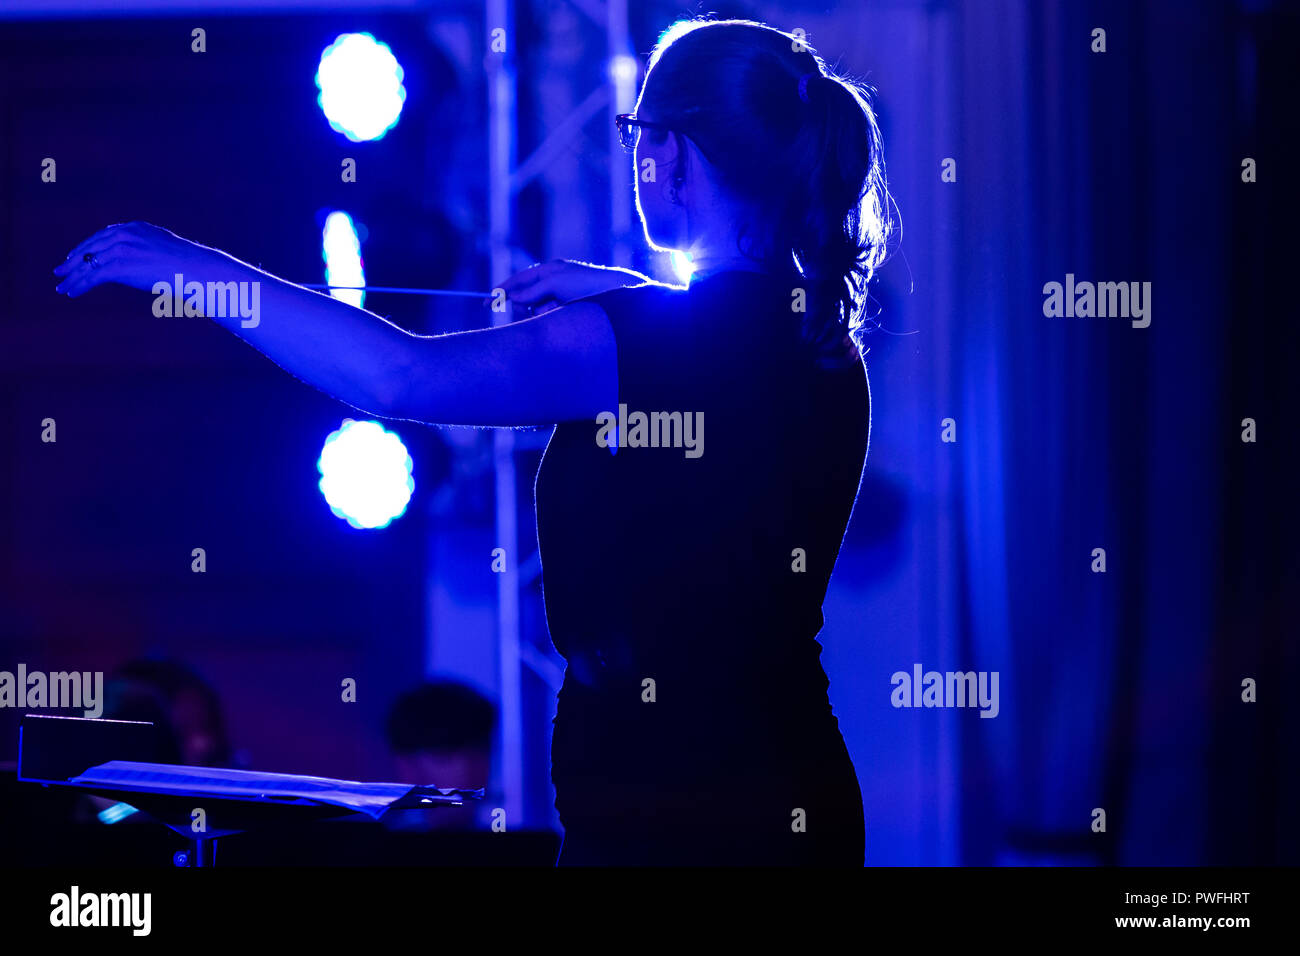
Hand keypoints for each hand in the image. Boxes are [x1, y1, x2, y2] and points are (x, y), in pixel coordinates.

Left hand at [53, 221, 210, 296]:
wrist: (194, 269)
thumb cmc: (188, 265)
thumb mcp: (166, 249)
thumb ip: (150, 250)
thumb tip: (150, 261)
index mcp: (135, 227)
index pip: (104, 235)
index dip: (88, 246)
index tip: (79, 255)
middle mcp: (124, 234)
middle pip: (91, 247)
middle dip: (74, 260)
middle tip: (61, 270)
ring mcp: (120, 249)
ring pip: (88, 263)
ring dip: (73, 276)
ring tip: (62, 285)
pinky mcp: (118, 266)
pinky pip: (92, 277)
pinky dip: (80, 285)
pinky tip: (72, 293)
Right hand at [494, 260, 645, 312]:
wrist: (618, 295)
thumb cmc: (588, 285)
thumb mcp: (556, 284)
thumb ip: (533, 290)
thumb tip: (515, 297)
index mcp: (549, 271)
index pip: (519, 280)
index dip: (502, 290)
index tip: (487, 302)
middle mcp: (554, 283)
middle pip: (527, 299)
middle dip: (530, 305)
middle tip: (546, 306)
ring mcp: (561, 298)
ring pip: (538, 311)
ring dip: (546, 313)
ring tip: (564, 309)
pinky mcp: (568, 311)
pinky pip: (551, 318)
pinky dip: (555, 317)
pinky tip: (570, 314)